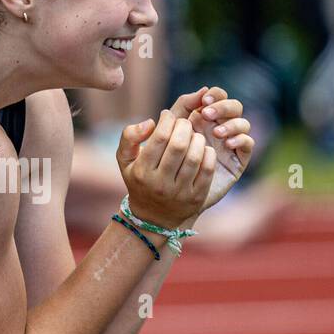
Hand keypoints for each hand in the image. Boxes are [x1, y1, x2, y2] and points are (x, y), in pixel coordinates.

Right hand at [116, 108, 219, 230]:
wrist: (153, 217)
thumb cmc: (139, 180)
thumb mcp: (125, 160)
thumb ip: (129, 136)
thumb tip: (150, 122)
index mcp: (142, 172)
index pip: (160, 137)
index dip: (168, 120)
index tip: (169, 116)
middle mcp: (160, 184)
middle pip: (179, 145)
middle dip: (185, 127)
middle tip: (184, 123)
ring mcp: (180, 193)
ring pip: (194, 156)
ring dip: (197, 139)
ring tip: (193, 135)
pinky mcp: (196, 198)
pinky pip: (207, 170)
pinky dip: (208, 154)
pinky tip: (203, 149)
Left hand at [174, 86, 254, 212]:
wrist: (169, 193)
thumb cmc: (162, 161)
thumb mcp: (164, 133)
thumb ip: (180, 109)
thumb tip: (200, 91)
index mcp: (204, 116)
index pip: (218, 95)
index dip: (215, 94)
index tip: (203, 101)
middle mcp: (220, 126)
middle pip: (233, 105)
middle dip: (222, 107)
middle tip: (207, 114)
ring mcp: (230, 142)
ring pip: (243, 123)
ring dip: (231, 124)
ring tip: (216, 133)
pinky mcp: (237, 159)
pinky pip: (248, 143)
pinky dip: (240, 139)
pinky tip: (226, 144)